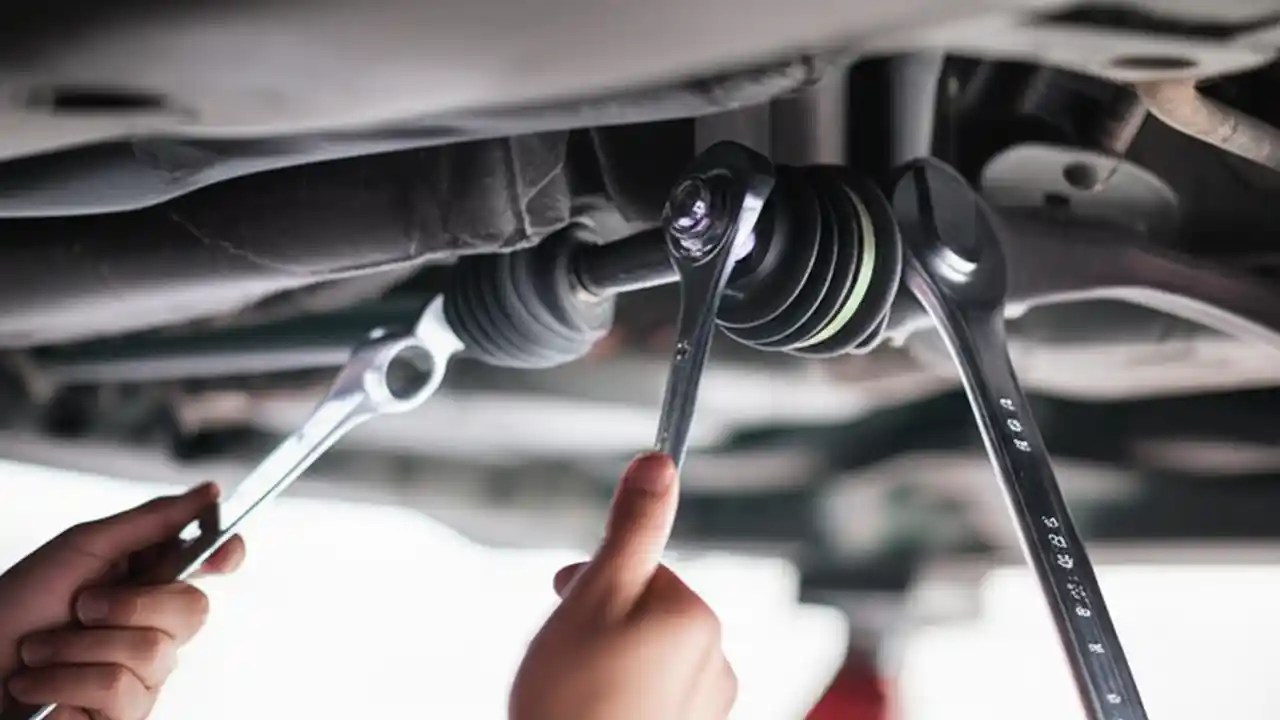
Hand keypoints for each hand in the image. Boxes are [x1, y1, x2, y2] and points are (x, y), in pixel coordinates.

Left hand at [0, 483, 245, 719]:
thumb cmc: (14, 608)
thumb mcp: (81, 549)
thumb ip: (151, 520)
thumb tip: (210, 491)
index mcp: (147, 578)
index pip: (210, 563)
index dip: (226, 554)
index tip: (221, 553)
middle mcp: (153, 626)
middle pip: (194, 608)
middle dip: (131, 605)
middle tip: (82, 606)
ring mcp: (144, 675)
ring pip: (155, 652)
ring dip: (81, 648)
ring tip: (41, 652)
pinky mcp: (127, 713)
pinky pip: (123, 690)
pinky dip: (69, 681)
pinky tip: (43, 688)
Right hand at [510, 453, 734, 719]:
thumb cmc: (571, 699)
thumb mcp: (596, 596)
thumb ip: (632, 530)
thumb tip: (659, 460)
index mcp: (696, 618)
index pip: (644, 570)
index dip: (595, 582)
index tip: (564, 601)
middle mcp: (716, 663)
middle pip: (647, 614)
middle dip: (603, 625)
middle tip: (565, 659)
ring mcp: (706, 710)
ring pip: (646, 659)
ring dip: (611, 664)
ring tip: (577, 696)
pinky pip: (652, 700)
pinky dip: (622, 702)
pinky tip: (595, 715)